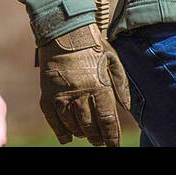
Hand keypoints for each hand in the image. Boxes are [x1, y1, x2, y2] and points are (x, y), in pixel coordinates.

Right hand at [37, 23, 130, 146]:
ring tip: (86, 135)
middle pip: (90, 125)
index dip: (111, 136)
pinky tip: (67, 137)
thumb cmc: (93, 44)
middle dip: (97, 137)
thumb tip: (127, 108)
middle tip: (100, 141)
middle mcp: (81, 92)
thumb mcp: (113, 60)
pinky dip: (60, 130)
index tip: (114, 145)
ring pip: (72, 124)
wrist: (65, 29)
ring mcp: (62, 94)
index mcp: (99, 84)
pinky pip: (53, 119)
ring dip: (81, 133)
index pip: (107, 120)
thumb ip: (121, 85)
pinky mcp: (48, 93)